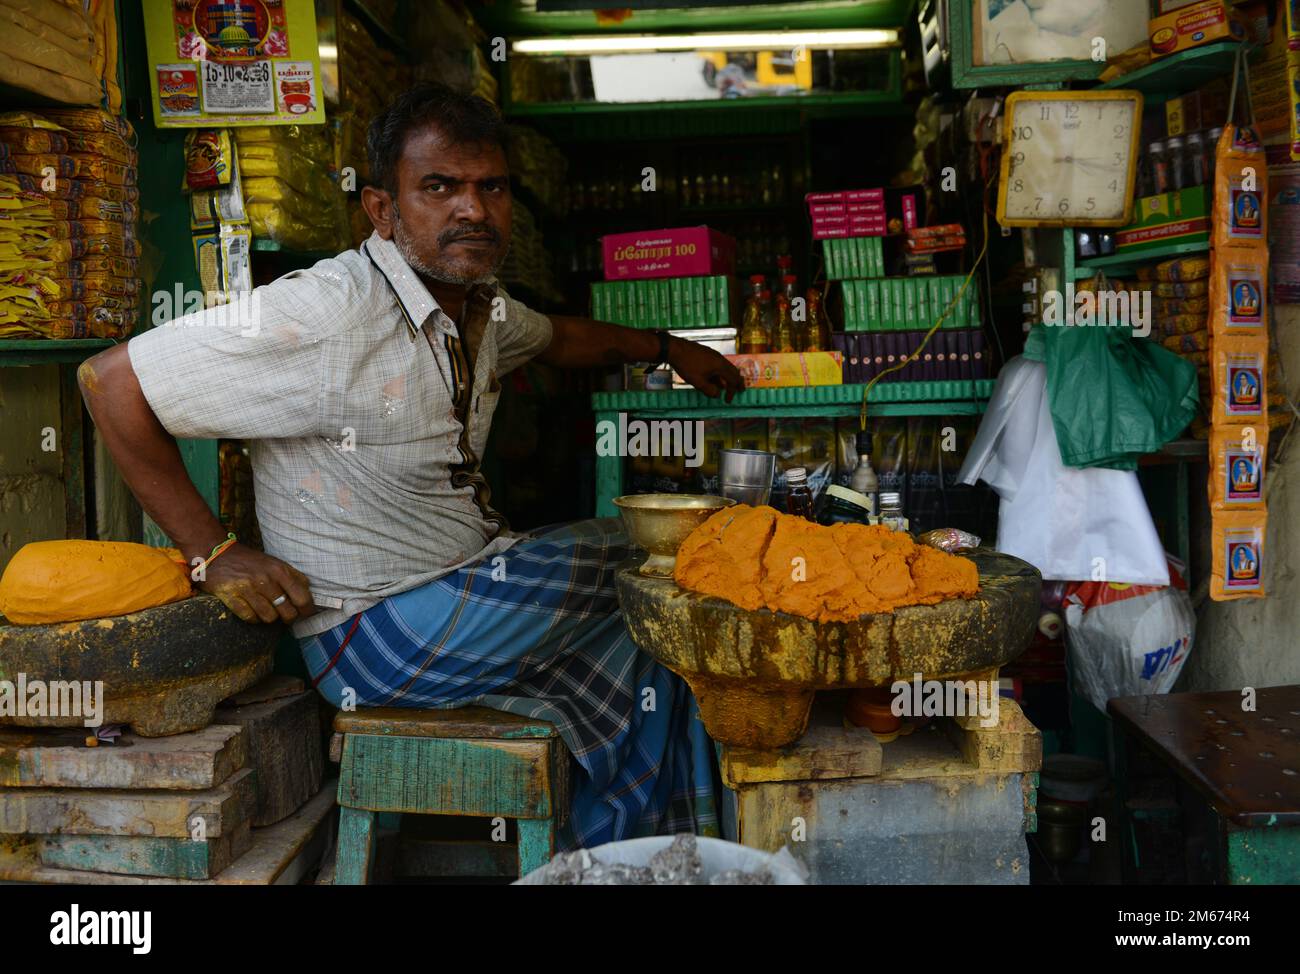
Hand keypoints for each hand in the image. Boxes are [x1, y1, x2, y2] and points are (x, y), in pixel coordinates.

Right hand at [189, 542, 316, 623]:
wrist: (217, 554)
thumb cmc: (251, 562)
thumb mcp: (276, 563)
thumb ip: (293, 578)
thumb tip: (309, 597)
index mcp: (280, 570)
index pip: (303, 598)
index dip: (307, 610)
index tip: (305, 614)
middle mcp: (266, 579)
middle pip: (288, 612)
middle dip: (288, 617)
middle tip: (284, 615)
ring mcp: (248, 588)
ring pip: (269, 617)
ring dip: (269, 617)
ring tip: (266, 610)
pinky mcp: (231, 596)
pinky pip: (250, 617)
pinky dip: (253, 618)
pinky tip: (252, 611)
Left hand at [669, 338, 744, 401]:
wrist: (675, 349)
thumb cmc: (687, 366)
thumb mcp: (698, 382)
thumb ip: (709, 390)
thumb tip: (717, 394)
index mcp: (720, 366)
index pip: (732, 380)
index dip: (732, 392)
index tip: (727, 400)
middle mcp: (720, 359)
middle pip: (734, 371)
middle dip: (737, 382)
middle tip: (740, 390)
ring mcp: (714, 354)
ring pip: (726, 367)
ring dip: (727, 378)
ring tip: (723, 387)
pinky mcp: (707, 353)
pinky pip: (718, 364)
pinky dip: (720, 373)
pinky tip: (713, 378)